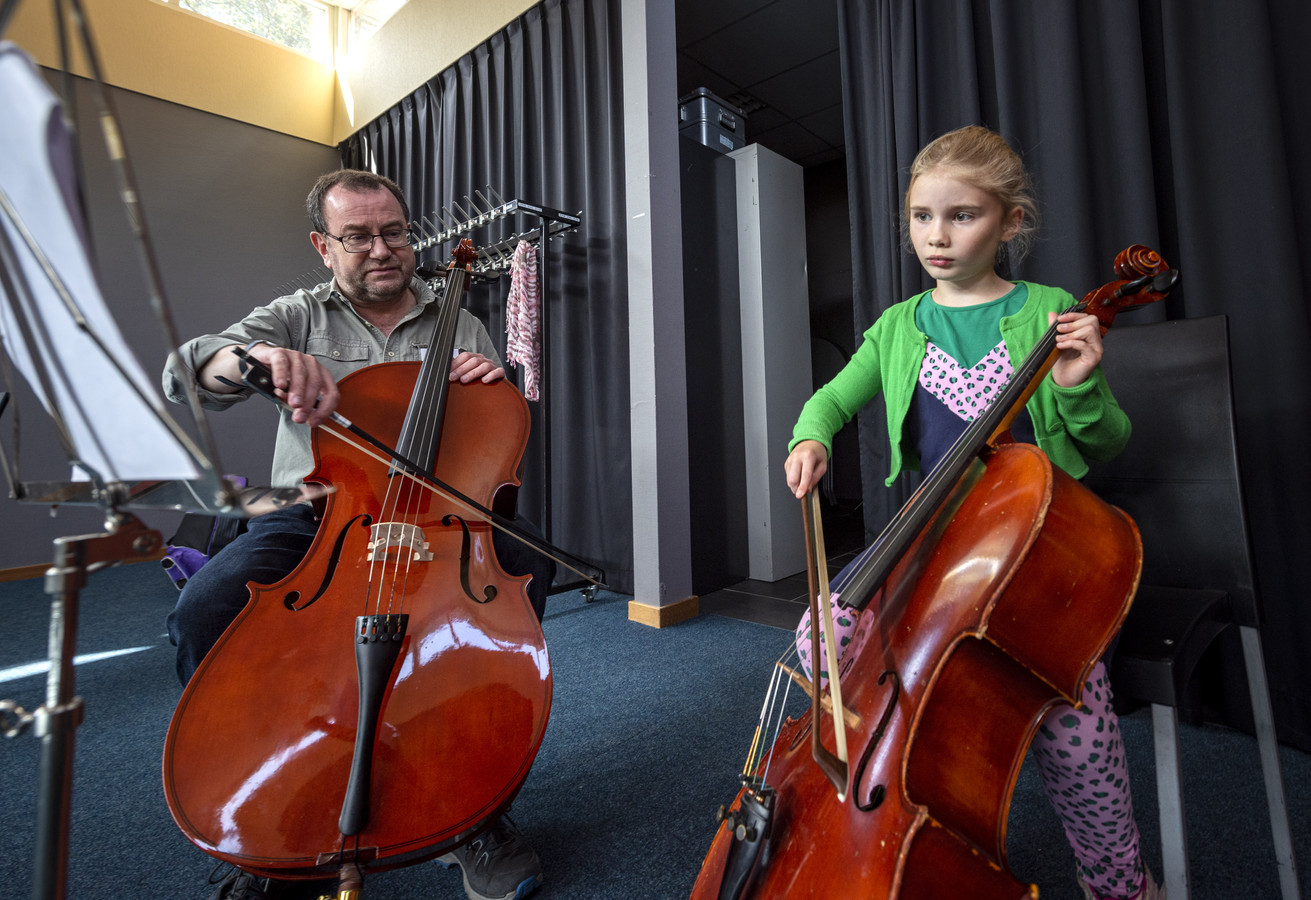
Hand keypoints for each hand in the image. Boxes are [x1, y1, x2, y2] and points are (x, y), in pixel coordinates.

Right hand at [201, 343, 339, 427]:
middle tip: (300, 417)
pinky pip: (282, 364)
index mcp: (321, 375)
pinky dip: (281, 375)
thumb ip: (301, 405)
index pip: (331, 392)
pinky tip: (280, 385)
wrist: (261, 363)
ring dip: (298, 391)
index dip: (325, 409)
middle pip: (316, 383)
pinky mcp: (279, 353)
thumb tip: (306, 417)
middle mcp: (311, 364)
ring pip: (301, 373)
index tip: (314, 422)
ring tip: (293, 404)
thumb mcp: (293, 396)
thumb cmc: (281, 381)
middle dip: (309, 403)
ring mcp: (296, 356)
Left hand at [450, 350, 505, 383]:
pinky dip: (491, 375)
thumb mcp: (464, 374)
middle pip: (473, 360)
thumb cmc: (475, 379)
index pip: (465, 356)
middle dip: (461, 369)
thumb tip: (444, 369)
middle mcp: (483, 360)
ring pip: (484, 366)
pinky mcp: (500, 373)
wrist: (492, 386)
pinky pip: (498, 372)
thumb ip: (456, 370)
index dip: (456, 363)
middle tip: (453, 377)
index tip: (448, 372)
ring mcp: (492, 366)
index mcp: (474, 357)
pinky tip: (484, 381)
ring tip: (464, 380)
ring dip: (473, 373)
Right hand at [784, 440, 828, 498]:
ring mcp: (790, 460)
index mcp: (808, 456)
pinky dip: (793, 480)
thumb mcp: (822, 465)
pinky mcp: (786, 463)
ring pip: (789, 479)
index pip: (805, 475)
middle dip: (797, 488)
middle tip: (803, 490)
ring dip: (795, 485)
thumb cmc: (817, 453)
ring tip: (803, 482)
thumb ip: (816, 478)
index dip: (802, 487)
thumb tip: (808, 489)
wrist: (809, 442)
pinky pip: (787, 476)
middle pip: (793, 479)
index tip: (800, 495)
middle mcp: (797, 457)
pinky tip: (799, 476)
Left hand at [1049, 310, 1103, 387]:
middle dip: (1073, 324)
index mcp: (1089, 334)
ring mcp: (1096, 349)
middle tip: (1059, 330)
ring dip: (1071, 333)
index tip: (1060, 319)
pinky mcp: (1094, 358)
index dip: (1074, 316)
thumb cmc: (1063, 360)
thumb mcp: (1058, 340)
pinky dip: (1071, 343)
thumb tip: (1051, 313)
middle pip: (1092, 321)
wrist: (1063, 379)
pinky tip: (1060, 346)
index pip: (1088, 317)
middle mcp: (1095, 340)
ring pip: (1090, 331)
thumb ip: (1057, 327)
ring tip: (1059, 339)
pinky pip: (1084, 345)